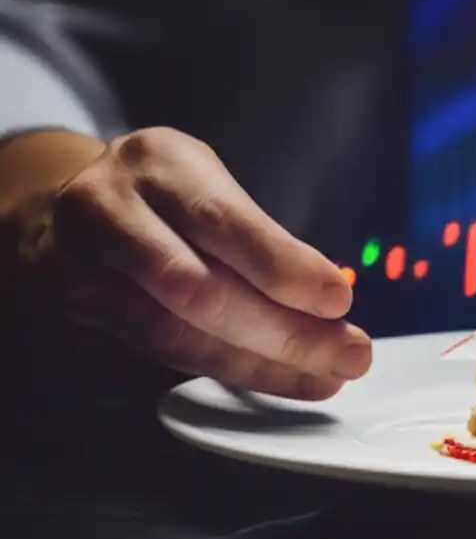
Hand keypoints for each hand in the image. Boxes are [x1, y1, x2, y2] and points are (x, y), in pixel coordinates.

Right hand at [3, 127, 368, 399]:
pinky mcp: (71, 310)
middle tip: (349, 353)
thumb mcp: (209, 186)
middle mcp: (109, 208)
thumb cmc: (165, 195)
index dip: (282, 267)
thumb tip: (329, 302)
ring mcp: (79, 263)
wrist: (64, 203)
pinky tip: (273, 378)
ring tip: (323, 377)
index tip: (339, 299)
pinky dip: (223, 370)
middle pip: (197, 288)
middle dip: (283, 331)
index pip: (222, 222)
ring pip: (174, 332)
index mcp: (159, 161)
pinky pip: (155, 354)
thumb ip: (258, 239)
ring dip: (259, 364)